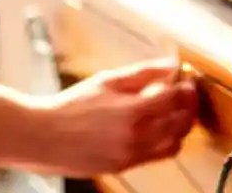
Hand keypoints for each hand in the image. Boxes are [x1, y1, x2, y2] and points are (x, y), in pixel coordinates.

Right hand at [38, 59, 199, 175]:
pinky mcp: (124, 167)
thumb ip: (143, 73)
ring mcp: (131, 156)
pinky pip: (157, 156)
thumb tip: (171, 65)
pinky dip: (164, 141)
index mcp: (133, 112)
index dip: (186, 88)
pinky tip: (155, 127)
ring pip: (174, 144)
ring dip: (180, 127)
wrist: (43, 136)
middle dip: (188, 107)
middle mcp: (137, 138)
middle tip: (185, 95)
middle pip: (182, 124)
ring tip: (172, 112)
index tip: (185, 81)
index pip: (176, 100)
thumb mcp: (108, 80)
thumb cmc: (71, 106)